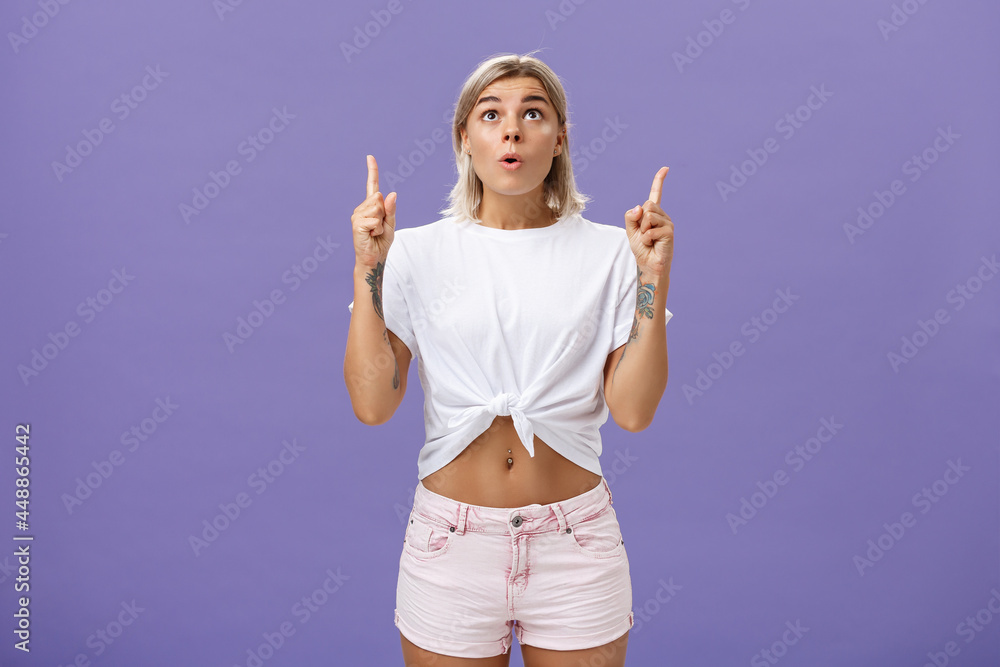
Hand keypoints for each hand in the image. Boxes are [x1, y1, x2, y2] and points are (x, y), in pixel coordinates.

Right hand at [351, 154, 396, 268]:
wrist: (374, 258)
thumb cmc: (381, 241)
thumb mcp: (391, 223)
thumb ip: (391, 209)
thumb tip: (392, 193)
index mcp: (371, 206)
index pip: (372, 185)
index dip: (372, 170)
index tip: (370, 156)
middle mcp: (362, 208)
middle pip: (379, 198)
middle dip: (384, 213)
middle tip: (379, 227)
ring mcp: (357, 215)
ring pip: (377, 208)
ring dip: (381, 223)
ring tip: (375, 232)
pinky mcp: (356, 224)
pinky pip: (374, 220)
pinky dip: (377, 229)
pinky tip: (371, 235)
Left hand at [624, 166, 672, 278]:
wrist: (649, 264)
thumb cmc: (642, 248)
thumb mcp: (631, 231)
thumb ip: (631, 217)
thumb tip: (639, 208)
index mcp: (653, 213)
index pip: (656, 194)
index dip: (659, 181)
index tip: (665, 168)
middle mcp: (662, 215)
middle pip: (647, 205)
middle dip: (640, 220)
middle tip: (644, 234)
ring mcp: (667, 223)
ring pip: (648, 215)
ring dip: (643, 230)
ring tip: (649, 239)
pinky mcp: (669, 231)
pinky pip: (650, 229)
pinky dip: (646, 238)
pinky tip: (652, 244)